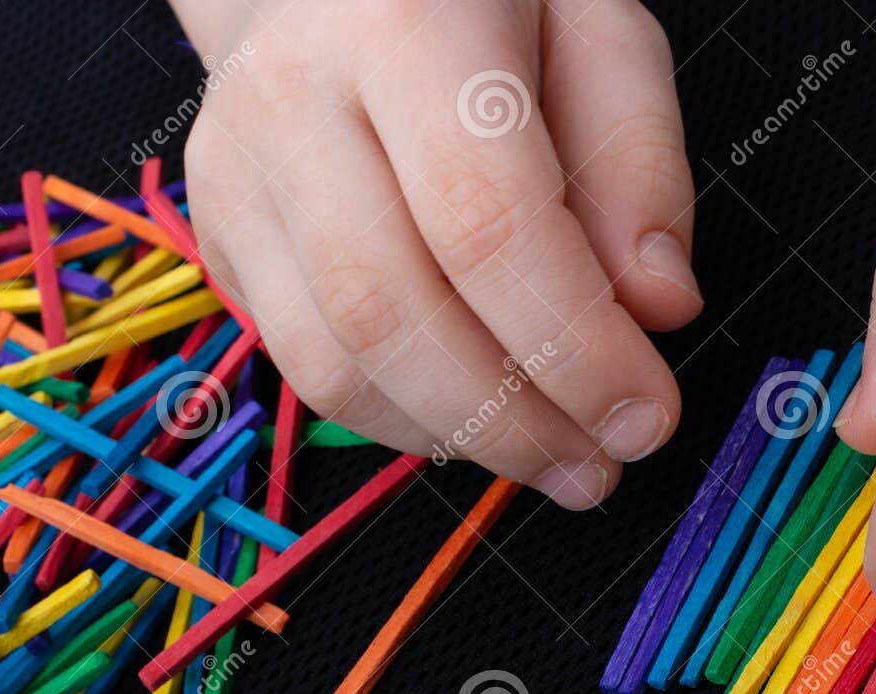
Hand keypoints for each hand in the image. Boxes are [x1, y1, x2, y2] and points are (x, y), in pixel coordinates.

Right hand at [171, 0, 700, 507]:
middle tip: (599, 465)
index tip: (647, 415)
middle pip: (393, 309)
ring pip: (335, 361)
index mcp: (404, 25)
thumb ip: (638, 160)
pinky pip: (306, 371)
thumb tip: (658, 307)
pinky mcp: (217, 237)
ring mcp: (236, 173)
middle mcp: (294, 99)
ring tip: (552, 455)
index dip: (575, 345)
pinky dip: (403, 422)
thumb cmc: (482, 3)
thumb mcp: (598, 33)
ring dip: (459, 439)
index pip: (487, 223)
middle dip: (514, 420)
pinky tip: (476, 421)